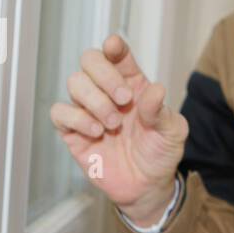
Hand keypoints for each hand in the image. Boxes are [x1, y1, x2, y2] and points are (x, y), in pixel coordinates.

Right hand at [50, 33, 187, 222]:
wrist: (147, 186)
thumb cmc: (160, 152)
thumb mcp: (172, 132)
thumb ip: (162, 111)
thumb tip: (154, 90)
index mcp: (132, 83)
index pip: (117, 54)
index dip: (114, 46)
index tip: (114, 47)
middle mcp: (107, 91)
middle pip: (90, 60)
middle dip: (105, 75)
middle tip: (124, 100)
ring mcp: (88, 109)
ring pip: (75, 83)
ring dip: (95, 100)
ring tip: (113, 124)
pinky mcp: (73, 131)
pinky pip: (60, 112)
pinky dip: (77, 118)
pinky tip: (96, 132)